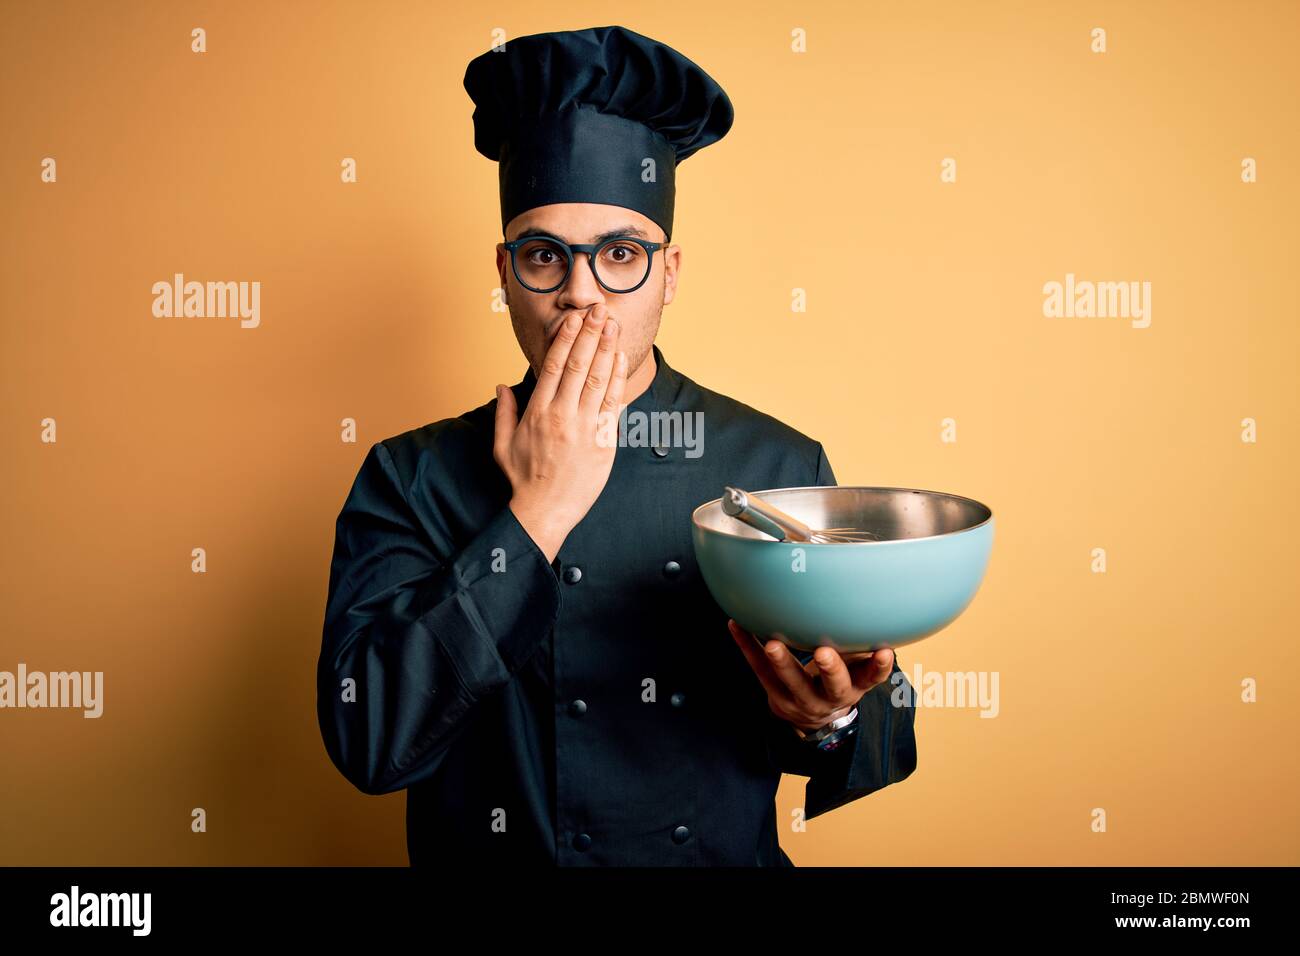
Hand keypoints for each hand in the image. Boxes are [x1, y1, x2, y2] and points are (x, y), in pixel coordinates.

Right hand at [495, 303, 627, 562]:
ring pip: (597, 380)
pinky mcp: (603, 442)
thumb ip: (504, 412)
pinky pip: (612, 405)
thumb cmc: (523, 480)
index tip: (573, 318)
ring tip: (612, 325)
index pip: (553, 366)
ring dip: (606, 349)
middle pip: (577, 366)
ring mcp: (584, 428)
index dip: (565, 338)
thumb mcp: (502, 445)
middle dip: (589, 334)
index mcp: (537, 413)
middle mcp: (561, 416)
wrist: (545, 511)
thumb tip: (501, 385)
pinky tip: (621, 359)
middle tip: (598, 309)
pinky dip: (617, 380)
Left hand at [728, 619, 894, 731]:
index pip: (872, 678)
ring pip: (792, 683)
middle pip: (834, 686)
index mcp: (855, 686)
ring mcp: (802, 700)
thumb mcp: (855, 668)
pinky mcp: (775, 696)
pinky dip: (747, 647)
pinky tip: (736, 625)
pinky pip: (759, 671)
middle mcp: (831, 697)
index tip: (884, 651)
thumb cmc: (837, 680)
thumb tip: (868, 598)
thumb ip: (861, 642)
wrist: (815, 718)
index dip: (879, 667)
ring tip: (773, 644)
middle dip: (830, 669)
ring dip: (782, 662)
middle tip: (823, 652)